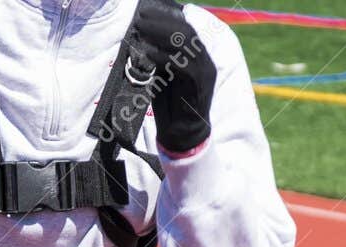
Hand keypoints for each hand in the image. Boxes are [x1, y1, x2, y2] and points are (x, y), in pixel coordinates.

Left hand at [134, 0, 216, 154]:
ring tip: (140, 30)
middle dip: (161, 22)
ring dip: (160, 34)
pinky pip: (182, 65)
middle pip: (186, 31)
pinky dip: (163, 56)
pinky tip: (147, 52)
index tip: (145, 12)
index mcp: (198, 56)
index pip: (185, 29)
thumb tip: (144, 38)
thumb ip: (159, 57)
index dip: (166, 18)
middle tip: (140, 18)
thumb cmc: (170, 105)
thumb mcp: (162, 74)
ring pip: (186, 43)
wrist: (182, 134)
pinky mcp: (200, 84)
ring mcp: (205, 71)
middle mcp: (205, 60)